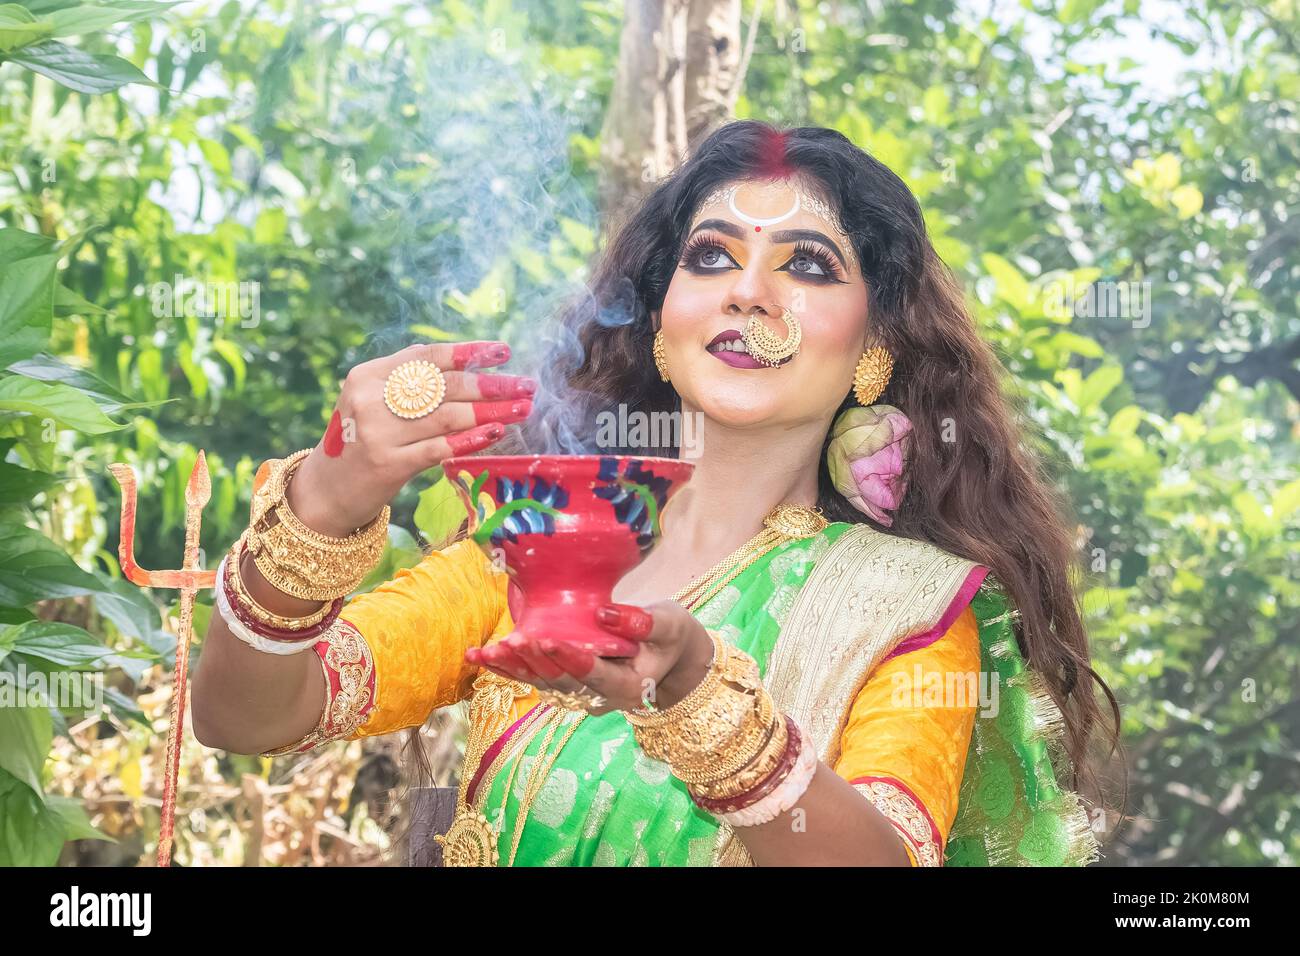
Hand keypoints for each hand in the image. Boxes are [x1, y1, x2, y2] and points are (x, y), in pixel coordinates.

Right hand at [287, 340, 535, 535]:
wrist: (326, 490)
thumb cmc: (360, 441)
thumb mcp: (373, 402)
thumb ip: (409, 382)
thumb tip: (468, 365)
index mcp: (368, 376)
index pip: (427, 357)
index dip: (468, 353)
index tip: (504, 352)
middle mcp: (370, 399)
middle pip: (444, 386)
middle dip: (491, 385)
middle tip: (527, 385)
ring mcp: (378, 432)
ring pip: (447, 416)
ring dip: (492, 412)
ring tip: (522, 408)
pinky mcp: (388, 464)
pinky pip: (440, 447)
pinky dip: (471, 439)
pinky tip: (496, 432)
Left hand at [464, 600, 714, 715]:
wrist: (670, 654)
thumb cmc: (671, 635)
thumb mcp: (669, 624)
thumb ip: (642, 623)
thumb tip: (604, 614)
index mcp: (629, 688)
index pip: (596, 675)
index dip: (571, 658)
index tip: (548, 639)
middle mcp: (600, 699)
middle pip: (562, 682)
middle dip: (534, 661)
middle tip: (512, 641)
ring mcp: (581, 694)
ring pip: (542, 683)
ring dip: (512, 668)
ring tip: (484, 653)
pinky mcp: (566, 683)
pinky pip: (534, 678)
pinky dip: (507, 668)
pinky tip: (479, 657)